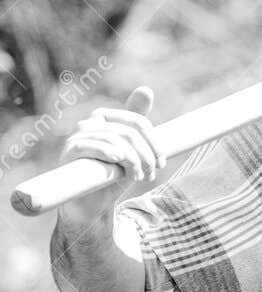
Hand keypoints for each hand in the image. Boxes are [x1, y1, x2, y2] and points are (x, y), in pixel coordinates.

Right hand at [58, 87, 162, 223]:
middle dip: (146, 156)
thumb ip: (137, 124)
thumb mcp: (131, 149)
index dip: (154, 143)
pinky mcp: (70, 150)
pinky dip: (109, 153)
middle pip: (129, 133)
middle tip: (151, 174)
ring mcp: (79, 135)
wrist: (90, 201)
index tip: (162, 163)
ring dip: (133, 162)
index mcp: (107, 118)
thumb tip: (146, 89)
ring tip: (138, 177)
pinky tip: (118, 162)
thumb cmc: (112, 172)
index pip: (138, 122)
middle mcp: (91, 122)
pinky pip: (92, 146)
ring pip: (116, 141)